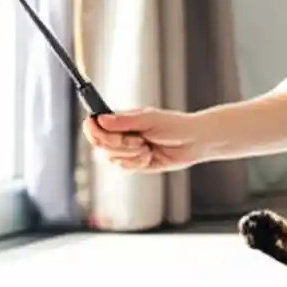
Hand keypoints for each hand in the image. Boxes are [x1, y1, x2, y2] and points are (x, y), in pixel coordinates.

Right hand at [81, 108, 209, 172]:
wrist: (193, 142)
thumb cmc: (175, 125)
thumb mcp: (150, 119)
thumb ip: (124, 120)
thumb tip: (101, 119)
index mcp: (121, 119)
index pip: (94, 124)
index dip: (93, 129)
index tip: (100, 129)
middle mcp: (120, 134)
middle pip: (99, 144)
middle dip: (117, 144)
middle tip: (138, 140)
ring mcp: (127, 150)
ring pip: (111, 158)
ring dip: (130, 154)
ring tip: (148, 147)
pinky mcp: (134, 163)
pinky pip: (124, 168)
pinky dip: (136, 163)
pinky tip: (150, 157)